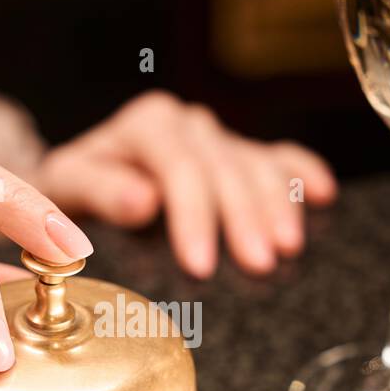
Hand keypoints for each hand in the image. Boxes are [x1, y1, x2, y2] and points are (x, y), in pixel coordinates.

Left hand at [32, 91, 336, 277]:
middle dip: (242, 218)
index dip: (194, 214)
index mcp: (145, 126)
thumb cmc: (67, 190)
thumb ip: (97, 190)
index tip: (201, 264)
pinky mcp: (238, 155)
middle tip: (258, 265)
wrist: (74, 182)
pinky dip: (302, 173)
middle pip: (224, 167)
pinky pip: (279, 157)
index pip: (178, 165)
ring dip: (277, 206)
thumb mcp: (65, 187)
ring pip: (256, 165)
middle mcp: (187, 125)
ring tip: (287, 248)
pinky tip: (324, 194)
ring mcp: (217, 139)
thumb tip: (143, 200)